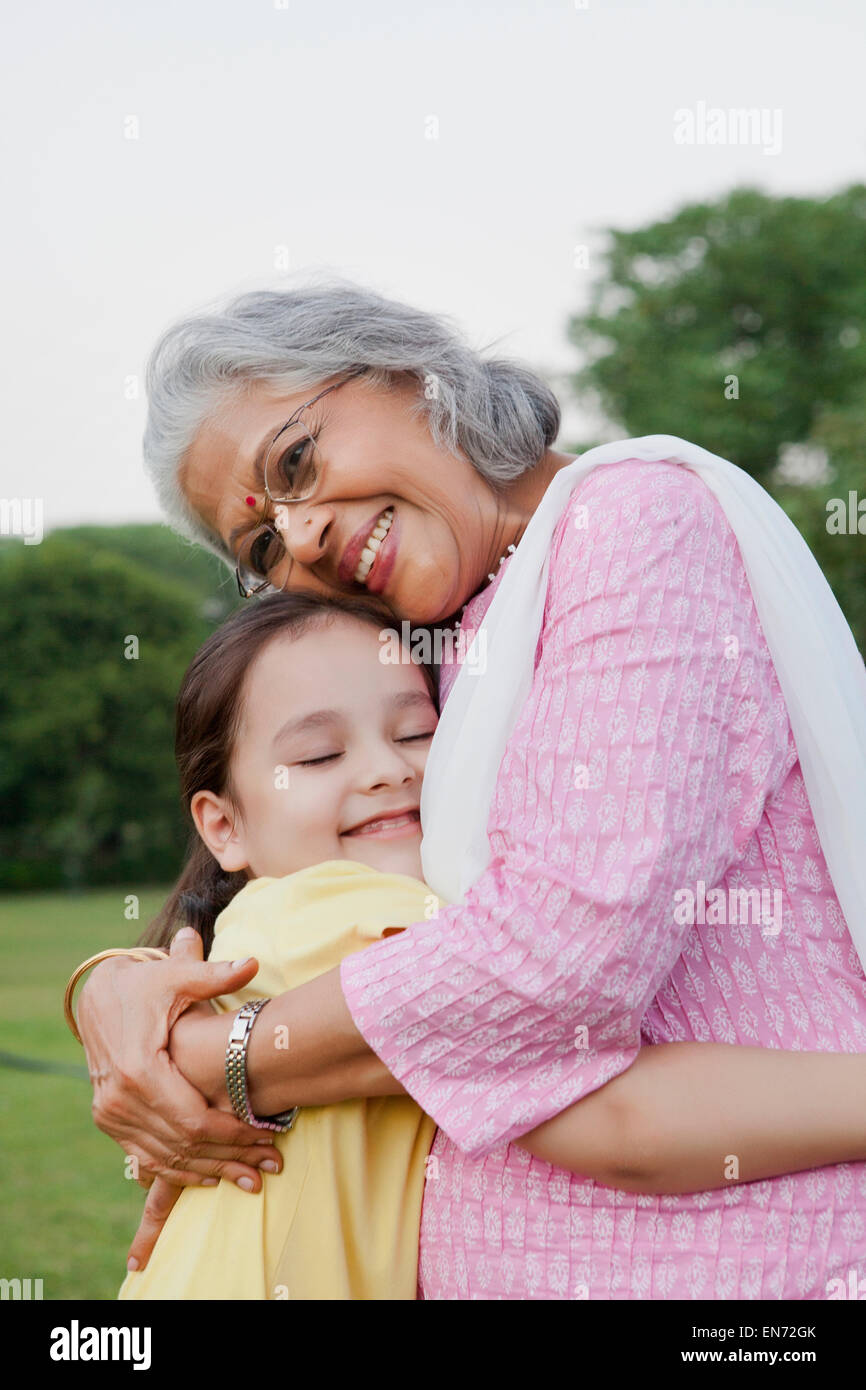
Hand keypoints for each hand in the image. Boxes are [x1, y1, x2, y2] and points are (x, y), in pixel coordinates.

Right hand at [79, 928, 283, 1196]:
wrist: (97, 995)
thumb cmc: (144, 983)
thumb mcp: (176, 976)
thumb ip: (215, 975)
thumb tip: (252, 963)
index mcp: (138, 1070)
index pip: (193, 1120)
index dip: (233, 1134)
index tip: (268, 1136)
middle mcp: (118, 1100)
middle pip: (183, 1145)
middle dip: (230, 1157)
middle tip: (269, 1165)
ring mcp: (110, 1113)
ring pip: (166, 1157)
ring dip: (209, 1170)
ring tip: (250, 1176)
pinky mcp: (109, 1119)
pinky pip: (145, 1157)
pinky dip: (179, 1169)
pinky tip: (212, 1176)